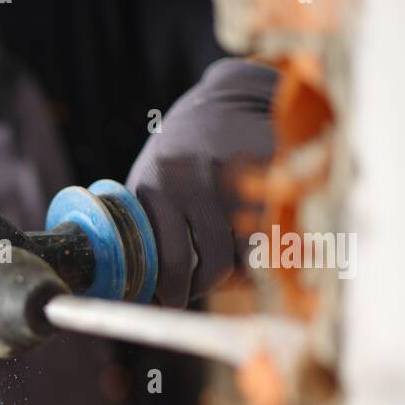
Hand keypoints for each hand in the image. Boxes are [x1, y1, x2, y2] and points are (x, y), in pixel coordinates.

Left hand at [127, 58, 278, 306]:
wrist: (224, 102)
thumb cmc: (177, 157)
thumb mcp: (148, 181)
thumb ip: (142, 227)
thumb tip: (130, 288)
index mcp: (156, 188)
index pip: (167, 259)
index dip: (170, 290)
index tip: (168, 303)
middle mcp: (195, 182)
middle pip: (212, 264)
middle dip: (205, 287)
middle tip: (197, 290)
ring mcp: (238, 177)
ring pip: (247, 254)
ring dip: (239, 273)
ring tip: (226, 268)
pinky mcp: (272, 174)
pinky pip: (274, 232)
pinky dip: (266, 250)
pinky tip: (253, 245)